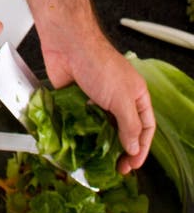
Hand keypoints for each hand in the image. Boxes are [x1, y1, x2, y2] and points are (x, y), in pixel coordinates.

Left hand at [40, 24, 154, 173]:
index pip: (146, 127)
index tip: (133, 165)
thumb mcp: (121, 98)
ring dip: (99, 144)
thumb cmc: (98, 63)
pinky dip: (80, 134)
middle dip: (120, 150)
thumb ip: (129, 126)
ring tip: (96, 161)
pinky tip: (78, 145)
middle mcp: (117, 97)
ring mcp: (95, 99)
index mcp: (135, 94)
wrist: (67, 44)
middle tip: (115, 168)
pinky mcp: (76, 99)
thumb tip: (133, 148)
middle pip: (123, 130)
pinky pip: (80, 122)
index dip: (141, 148)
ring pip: (100, 128)